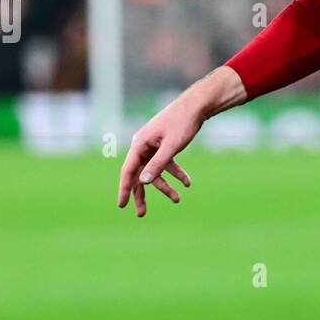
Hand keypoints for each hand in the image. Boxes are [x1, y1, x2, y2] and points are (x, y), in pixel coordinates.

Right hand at [117, 95, 199, 216]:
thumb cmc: (183, 123)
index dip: (124, 189)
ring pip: (154, 171)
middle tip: (141, 214)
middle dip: (141, 194)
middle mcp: (143, 145)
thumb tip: (144, 181)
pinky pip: (167, 163)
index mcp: (139, 144)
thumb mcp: (172, 146)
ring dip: (165, 186)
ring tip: (177, 200)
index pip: (128, 171)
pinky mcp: (164, 145)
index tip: (122, 205)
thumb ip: (158, 164)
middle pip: (139, 174)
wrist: (197, 105)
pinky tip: (187, 183)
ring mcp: (154, 145)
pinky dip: (176, 173)